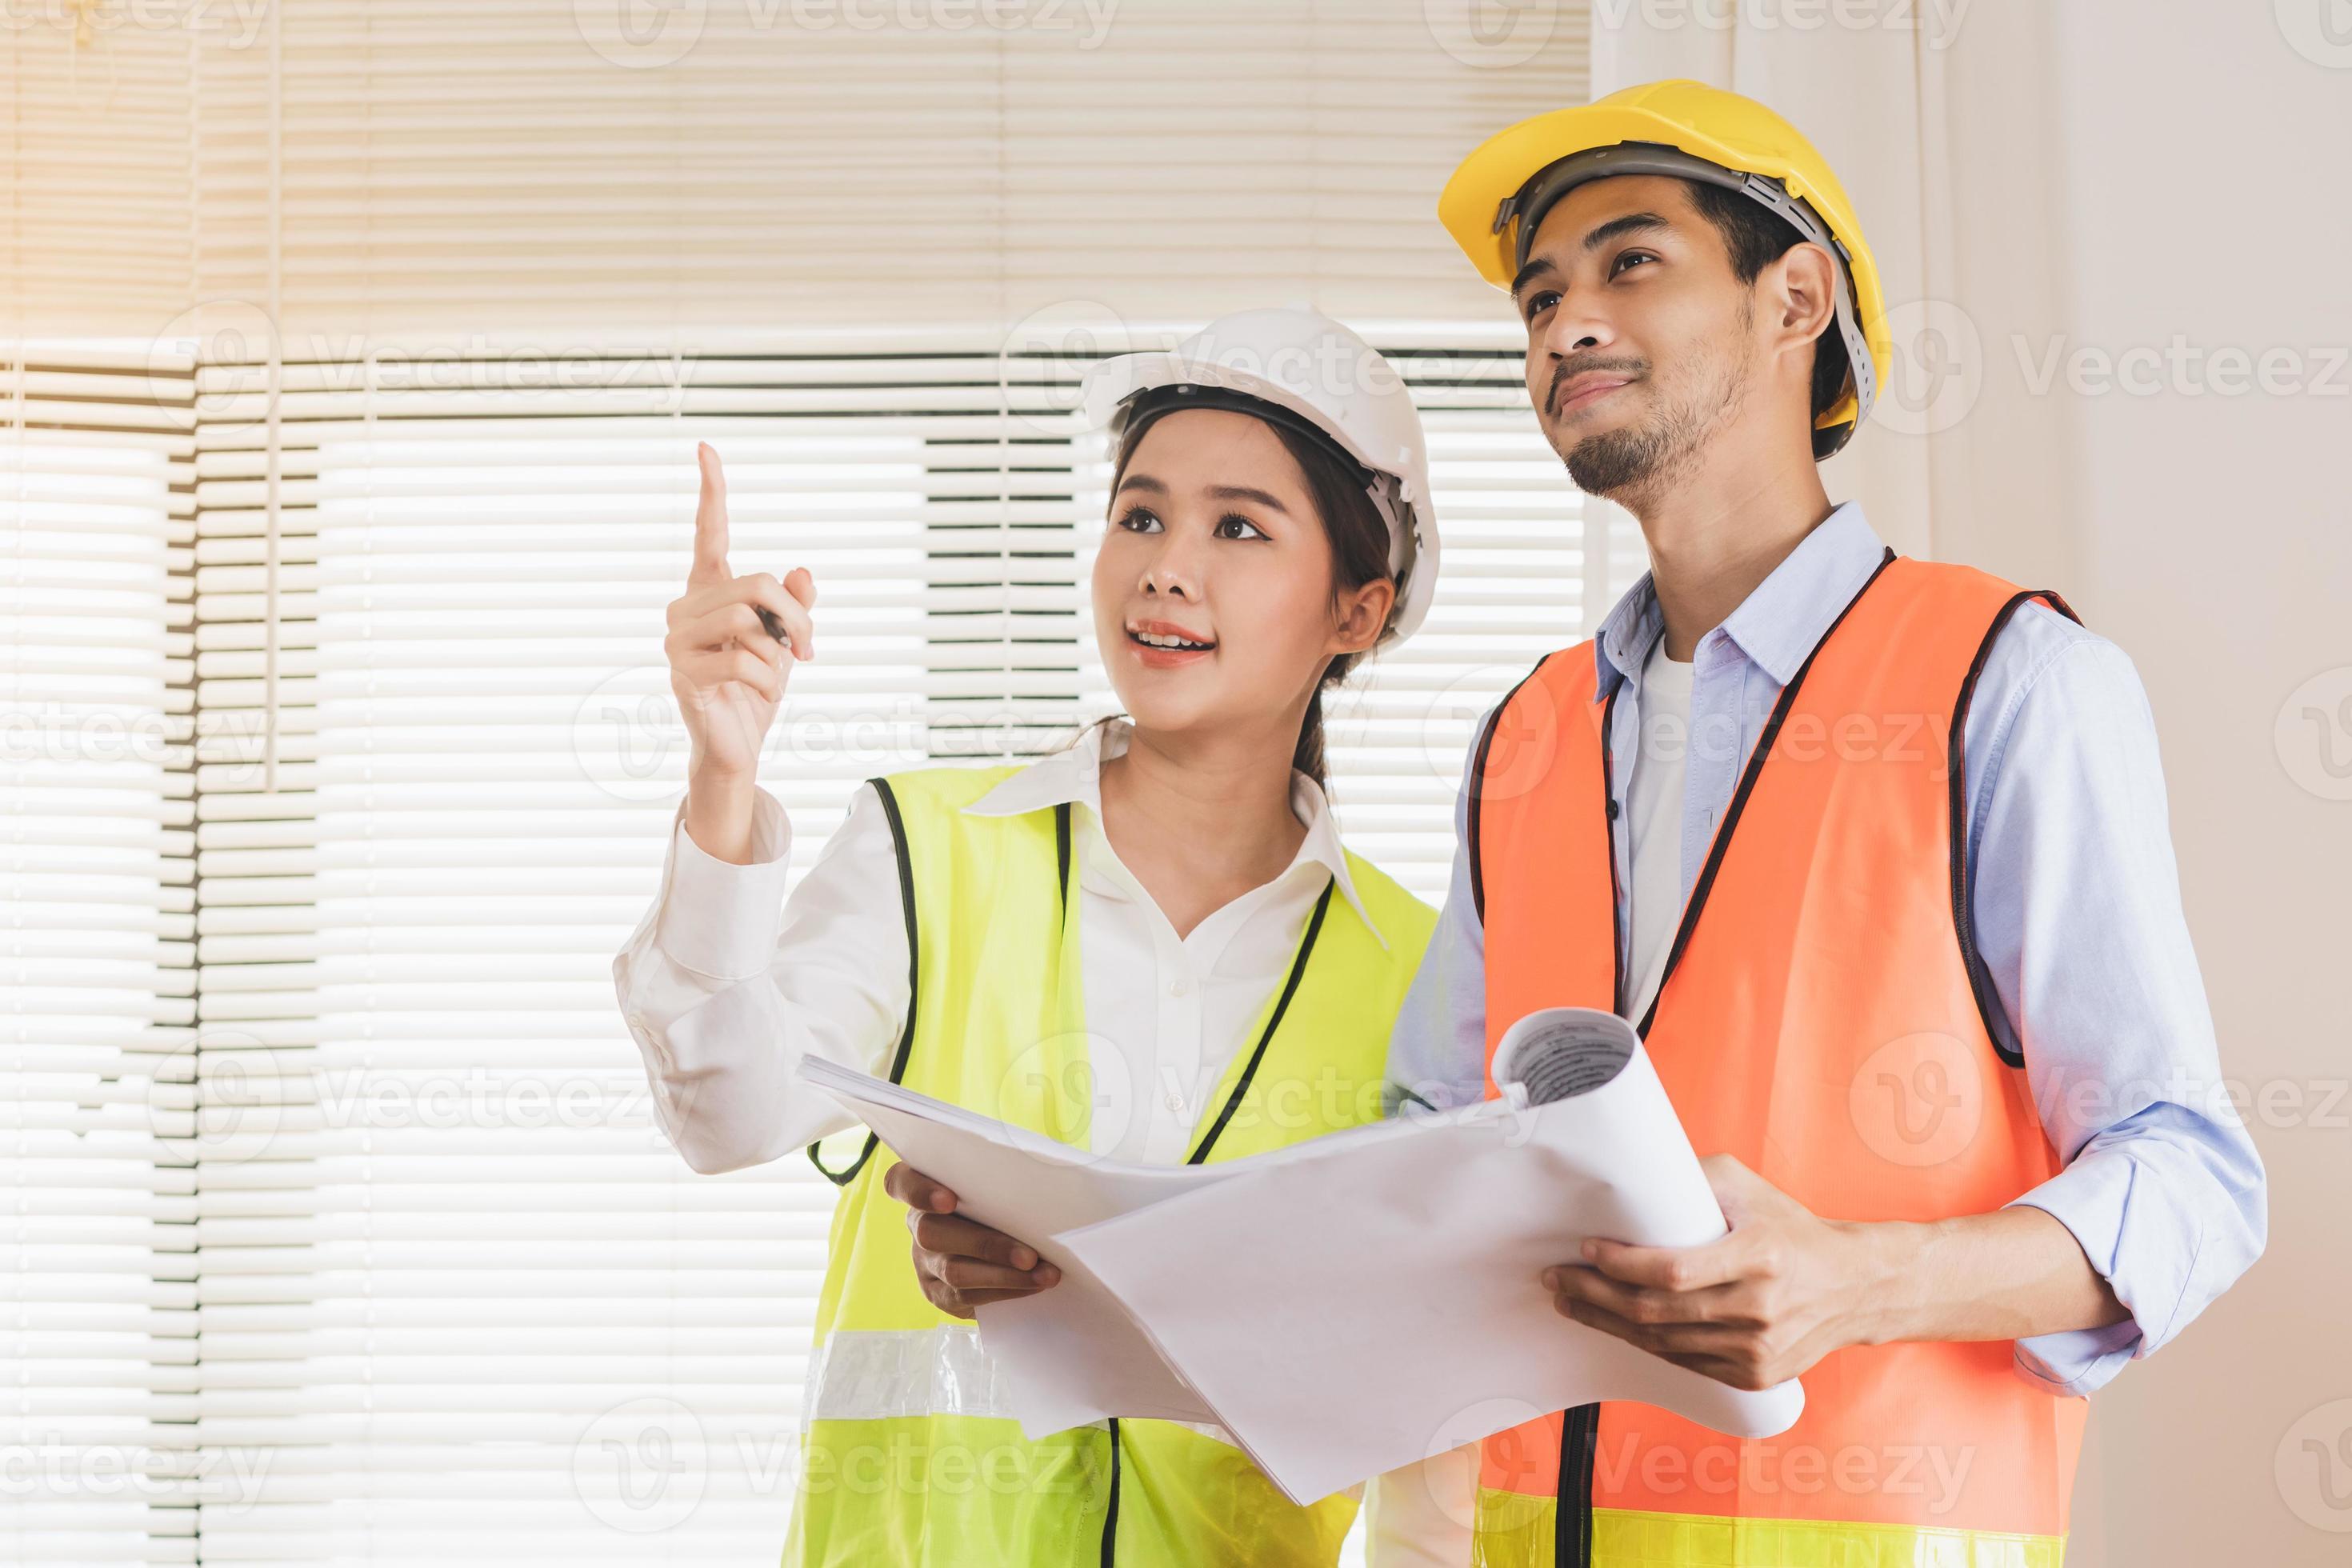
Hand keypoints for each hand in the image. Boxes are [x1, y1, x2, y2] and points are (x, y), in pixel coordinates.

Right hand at [664, 442, 816, 781]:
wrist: (738, 744)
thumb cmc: (757, 689)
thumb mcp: (786, 642)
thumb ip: (793, 606)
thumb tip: (803, 572)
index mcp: (709, 591)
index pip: (710, 533)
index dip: (712, 491)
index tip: (707, 448)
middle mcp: (686, 608)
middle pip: (755, 582)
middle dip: (796, 617)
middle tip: (810, 649)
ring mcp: (678, 639)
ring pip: (747, 620)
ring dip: (779, 655)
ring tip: (775, 678)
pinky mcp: (682, 672)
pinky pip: (743, 660)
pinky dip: (769, 680)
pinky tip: (760, 694)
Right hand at [883, 1161, 1061, 1320]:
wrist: (1000, 1248)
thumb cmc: (1002, 1202)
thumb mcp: (995, 1187)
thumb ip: (1000, 1182)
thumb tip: (1043, 1186)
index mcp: (924, 1187)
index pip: (901, 1182)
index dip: (918, 1191)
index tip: (949, 1200)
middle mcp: (917, 1223)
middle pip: (933, 1232)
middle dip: (987, 1245)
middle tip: (1030, 1256)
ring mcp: (923, 1261)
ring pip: (954, 1270)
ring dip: (1005, 1274)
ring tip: (1044, 1275)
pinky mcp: (936, 1292)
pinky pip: (966, 1296)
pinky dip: (1006, 1290)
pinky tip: (1033, 1285)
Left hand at [1542, 1153, 1881, 1390]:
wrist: (1855, 1287)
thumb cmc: (1792, 1228)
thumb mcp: (1748, 1188)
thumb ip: (1692, 1178)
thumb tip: (1630, 1174)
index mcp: (1760, 1256)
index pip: (1672, 1270)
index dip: (1621, 1264)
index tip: (1586, 1248)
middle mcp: (1759, 1309)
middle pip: (1656, 1312)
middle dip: (1595, 1295)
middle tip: (1558, 1277)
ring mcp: (1757, 1351)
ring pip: (1662, 1342)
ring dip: (1607, 1323)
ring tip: (1572, 1300)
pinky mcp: (1753, 1377)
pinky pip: (1682, 1363)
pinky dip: (1643, 1344)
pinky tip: (1614, 1325)